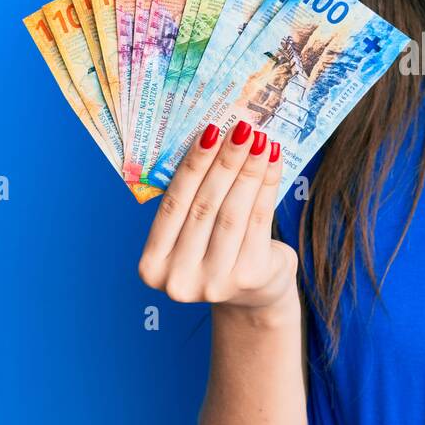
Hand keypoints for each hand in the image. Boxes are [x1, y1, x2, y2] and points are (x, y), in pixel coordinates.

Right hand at [138, 120, 297, 311]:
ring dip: (248, 170)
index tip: (210, 130)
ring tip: (260, 140)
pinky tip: (273, 162)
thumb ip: (193, 201)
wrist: (254, 295)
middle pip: (205, 206)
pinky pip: (258, 220)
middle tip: (241, 128)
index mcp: (152, 265)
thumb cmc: (219, 252)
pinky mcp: (249, 277)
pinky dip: (267, 186)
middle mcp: (179, 279)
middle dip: (225, 162)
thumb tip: (212, 139)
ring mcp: (215, 282)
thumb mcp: (193, 234)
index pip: (173, 204)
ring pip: (233, 212)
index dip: (193, 165)